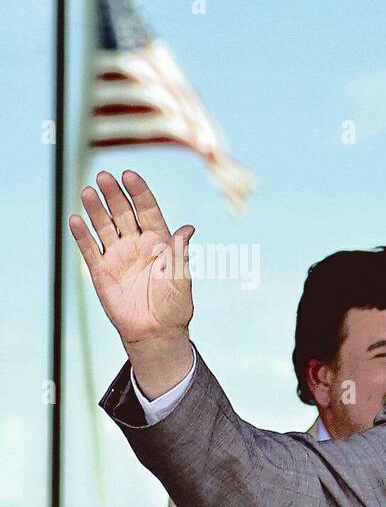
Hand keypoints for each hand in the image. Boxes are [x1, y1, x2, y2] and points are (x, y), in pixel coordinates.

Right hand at [69, 171, 195, 396]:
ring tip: (88, 191)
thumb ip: (180, 252)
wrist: (156, 332)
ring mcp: (118, 255)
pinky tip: (75, 219)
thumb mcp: (181, 277)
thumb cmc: (174, 304)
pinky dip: (82, 234)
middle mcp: (137, 243)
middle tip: (104, 176)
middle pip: (123, 213)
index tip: (129, 174)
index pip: (148, 210)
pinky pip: (89, 249)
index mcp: (159, 241)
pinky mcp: (101, 270)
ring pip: (104, 226)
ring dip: (96, 209)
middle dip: (115, 194)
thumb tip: (188, 228)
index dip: (139, 192)